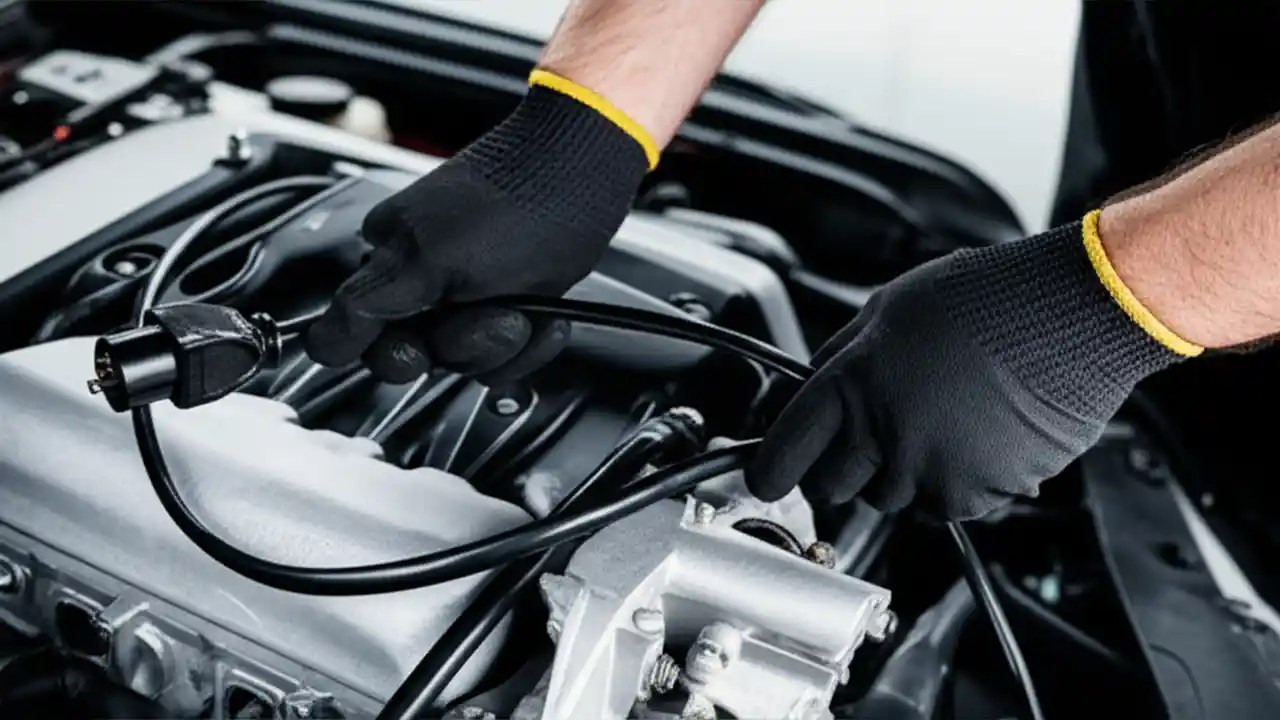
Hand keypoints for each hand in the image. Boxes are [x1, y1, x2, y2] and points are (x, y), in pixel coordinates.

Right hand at [305, 79, 649, 383]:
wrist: (585, 167)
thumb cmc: (523, 203)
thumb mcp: (435, 260)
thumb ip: (371, 305)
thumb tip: (324, 343)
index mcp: (388, 263)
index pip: (345, 337)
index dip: (382, 353)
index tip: (412, 350)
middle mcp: (418, 280)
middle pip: (420, 358)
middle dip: (464, 345)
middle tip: (496, 314)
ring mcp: (463, 292)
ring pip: (469, 358)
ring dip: (506, 341)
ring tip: (528, 304)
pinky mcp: (504, 299)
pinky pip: (506, 351)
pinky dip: (532, 338)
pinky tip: (545, 311)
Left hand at [745, 217, 1186, 518]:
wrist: (1071, 313)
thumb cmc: (989, 298)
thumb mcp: (889, 306)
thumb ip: (843, 355)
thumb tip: (812, 383)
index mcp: (852, 382)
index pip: (782, 453)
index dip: (769, 471)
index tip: (767, 478)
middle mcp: (884, 433)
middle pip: (830, 488)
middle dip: (839, 470)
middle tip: (869, 439)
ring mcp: (929, 470)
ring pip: (890, 498)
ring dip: (903, 473)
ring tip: (943, 420)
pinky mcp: (975, 494)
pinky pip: (944, 506)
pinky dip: (955, 483)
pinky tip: (977, 437)